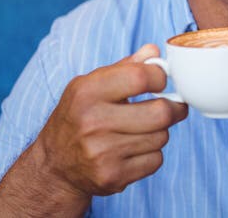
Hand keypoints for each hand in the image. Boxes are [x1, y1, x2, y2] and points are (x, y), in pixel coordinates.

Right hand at [32, 44, 187, 200]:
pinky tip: (134, 150)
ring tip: (143, 129)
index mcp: (87, 92)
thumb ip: (125, 67)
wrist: (54, 166)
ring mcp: (102, 152)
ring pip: (161, 137)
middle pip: (160, 112)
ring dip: (160, 132)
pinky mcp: (112, 176)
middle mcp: (92, 122)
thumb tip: (154, 52)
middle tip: (173, 106)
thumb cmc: (79, 117)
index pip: (141, 77)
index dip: (160, 77)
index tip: (161, 81)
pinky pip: (156, 160)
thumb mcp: (91, 85)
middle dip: (173, 108)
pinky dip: (152, 155)